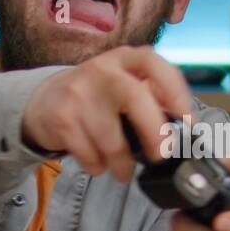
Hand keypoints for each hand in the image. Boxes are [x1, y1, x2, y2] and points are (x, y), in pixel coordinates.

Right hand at [21, 46, 189, 180]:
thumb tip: (182, 124)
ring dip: (122, 163)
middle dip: (154, 132)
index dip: (174, 91)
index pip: (153, 63)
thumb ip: (152, 97)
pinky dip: (97, 166)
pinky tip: (98, 163)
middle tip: (160, 155)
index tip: (186, 119)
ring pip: (110, 138)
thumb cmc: (96, 97)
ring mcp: (78, 93)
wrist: (43, 101)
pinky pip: (88, 154)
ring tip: (124, 172)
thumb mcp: (123, 85)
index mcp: (124, 59)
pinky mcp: (61, 118)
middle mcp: (101, 70)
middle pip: (134, 97)